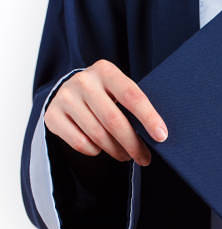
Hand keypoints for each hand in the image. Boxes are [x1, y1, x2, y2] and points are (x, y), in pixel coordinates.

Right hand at [44, 60, 167, 165]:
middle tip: (145, 158)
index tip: (162, 136)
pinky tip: (102, 148)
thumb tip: (158, 134)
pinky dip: (95, 150)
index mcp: (106, 71)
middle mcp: (84, 81)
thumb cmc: (106, 93)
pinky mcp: (52, 115)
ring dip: (116, 151)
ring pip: (98, 135)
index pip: (132, 96)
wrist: (70, 91)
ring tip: (127, 155)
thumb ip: (134, 104)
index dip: (149, 118)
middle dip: (133, 144)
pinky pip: (80, 143)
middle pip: (114, 120)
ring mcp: (65, 98)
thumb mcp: (119, 89)